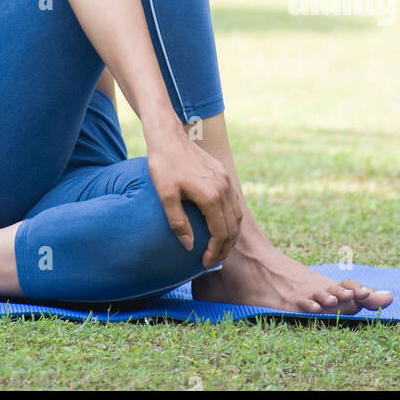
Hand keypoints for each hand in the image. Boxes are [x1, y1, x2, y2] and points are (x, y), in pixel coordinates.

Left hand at [146, 125, 243, 267]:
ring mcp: (225, 180)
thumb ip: (178, 222)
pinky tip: (221, 225)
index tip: (205, 263)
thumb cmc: (163, 165)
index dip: (214, 252)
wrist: (168, 137)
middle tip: (213, 261)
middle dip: (224, 248)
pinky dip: (231, 218)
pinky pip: (234, 201)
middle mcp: (223, 188)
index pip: (220, 233)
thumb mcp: (165, 195)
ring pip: (236, 215)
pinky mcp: (223, 173)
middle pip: (232, 227)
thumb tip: (189, 246)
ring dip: (230, 234)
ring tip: (219, 248)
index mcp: (211, 196)